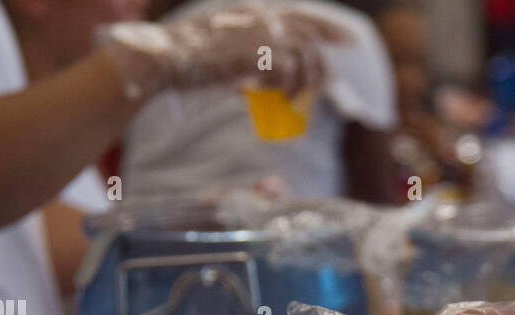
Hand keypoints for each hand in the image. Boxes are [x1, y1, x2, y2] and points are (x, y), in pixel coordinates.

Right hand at [98, 5, 352, 100]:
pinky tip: (273, 100)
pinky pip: (288, 74)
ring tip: (291, 101)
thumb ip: (244, 65)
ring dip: (301, 84)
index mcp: (254, 13)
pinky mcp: (260, 51)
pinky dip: (284, 91)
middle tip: (335, 82)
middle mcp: (263, 17)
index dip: (327, 28)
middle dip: (327, 58)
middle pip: (310, 34)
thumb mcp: (221, 56)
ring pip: (304, 58)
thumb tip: (255, 88)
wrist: (165, 57)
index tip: (349, 40)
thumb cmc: (185, 61)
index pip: (301, 16)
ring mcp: (263, 32)